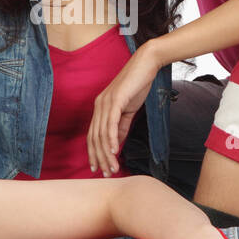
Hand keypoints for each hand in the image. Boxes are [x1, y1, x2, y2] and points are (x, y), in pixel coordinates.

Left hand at [87, 45, 159, 175]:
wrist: (146, 65)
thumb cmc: (137, 85)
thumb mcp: (128, 110)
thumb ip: (121, 126)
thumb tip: (117, 143)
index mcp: (100, 108)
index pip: (93, 135)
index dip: (94, 153)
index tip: (99, 168)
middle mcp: (99, 105)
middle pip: (95, 137)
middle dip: (99, 158)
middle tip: (106, 174)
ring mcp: (105, 102)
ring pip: (102, 133)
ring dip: (107, 153)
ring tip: (112, 168)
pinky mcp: (115, 100)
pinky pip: (111, 123)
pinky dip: (112, 139)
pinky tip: (115, 151)